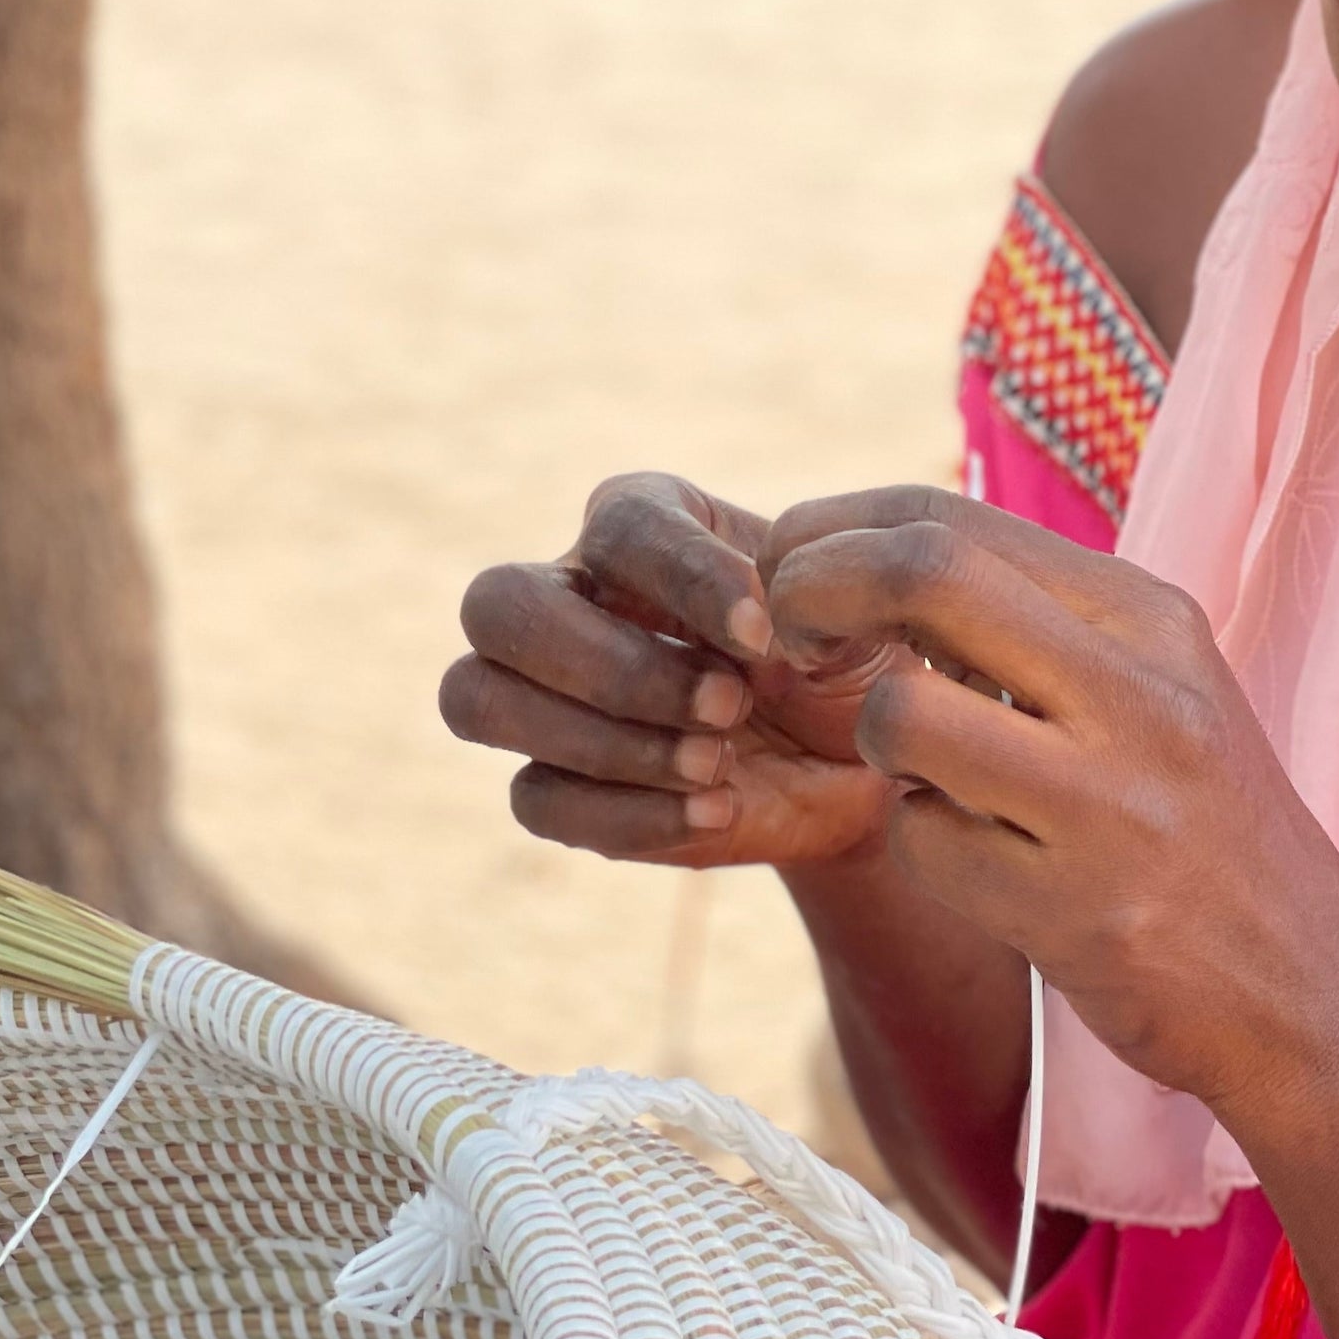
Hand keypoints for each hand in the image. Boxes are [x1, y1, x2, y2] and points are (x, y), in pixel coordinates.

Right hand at [442, 472, 910, 868]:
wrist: (860, 763)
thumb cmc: (847, 660)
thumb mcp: (853, 614)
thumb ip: (812, 597)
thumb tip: (747, 627)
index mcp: (642, 525)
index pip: (621, 525)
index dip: (684, 578)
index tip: (761, 634)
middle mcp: (570, 594)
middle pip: (500, 605)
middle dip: (614, 667)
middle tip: (727, 707)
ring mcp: (545, 694)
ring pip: (479, 698)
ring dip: (604, 740)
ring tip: (718, 762)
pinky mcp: (556, 783)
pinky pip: (535, 799)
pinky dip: (631, 814)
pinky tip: (717, 810)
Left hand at [757, 486, 1338, 1117]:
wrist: (1308, 993)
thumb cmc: (1204, 828)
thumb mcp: (1156, 689)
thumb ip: (1037, 623)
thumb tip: (875, 556)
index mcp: (1151, 616)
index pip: (950, 517)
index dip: (836, 533)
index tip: (799, 575)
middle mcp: (1140, 689)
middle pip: (921, 571)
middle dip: (812, 591)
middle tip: (788, 641)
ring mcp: (1112, 801)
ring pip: (903, 714)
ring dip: (875, 740)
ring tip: (926, 772)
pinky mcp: (1078, 911)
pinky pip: (924, 843)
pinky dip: (922, 843)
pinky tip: (983, 862)